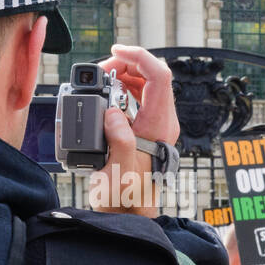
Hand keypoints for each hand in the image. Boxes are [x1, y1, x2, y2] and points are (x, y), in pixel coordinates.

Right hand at [87, 45, 179, 217]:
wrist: (129, 213)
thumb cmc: (125, 196)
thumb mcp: (118, 168)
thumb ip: (119, 138)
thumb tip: (113, 112)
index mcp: (160, 124)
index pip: (159, 75)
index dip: (139, 56)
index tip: (115, 52)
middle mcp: (163, 121)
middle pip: (154, 75)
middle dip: (127, 64)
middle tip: (101, 72)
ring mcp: (158, 125)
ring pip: (148, 84)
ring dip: (125, 75)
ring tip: (102, 80)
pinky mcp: (149, 129)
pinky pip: (142, 98)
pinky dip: (125, 89)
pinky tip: (109, 94)